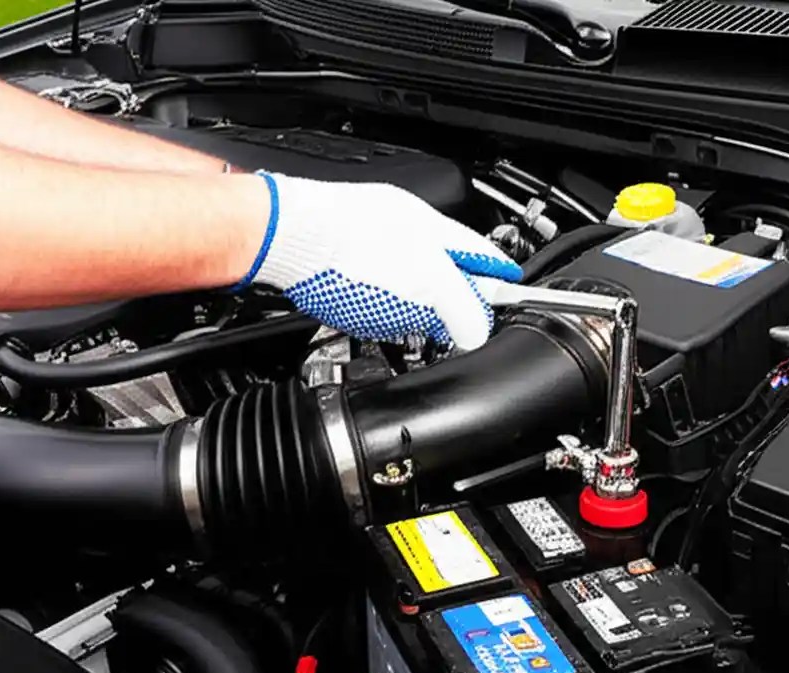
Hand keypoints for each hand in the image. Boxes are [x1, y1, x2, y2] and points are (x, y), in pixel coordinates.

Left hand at [236, 173, 520, 349]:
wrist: (276, 237)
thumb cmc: (343, 251)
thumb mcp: (425, 289)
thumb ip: (461, 309)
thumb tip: (479, 330)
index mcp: (434, 230)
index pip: (483, 257)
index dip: (499, 279)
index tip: (512, 291)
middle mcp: (402, 226)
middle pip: (445, 265)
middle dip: (456, 293)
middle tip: (462, 323)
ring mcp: (365, 234)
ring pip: (405, 271)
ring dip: (414, 297)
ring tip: (412, 322)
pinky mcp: (333, 252)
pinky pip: (368, 278)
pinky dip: (376, 297)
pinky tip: (365, 311)